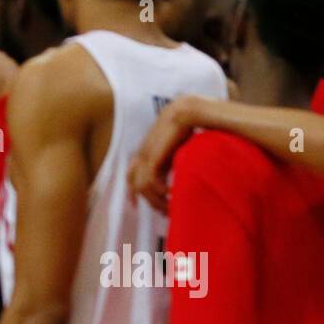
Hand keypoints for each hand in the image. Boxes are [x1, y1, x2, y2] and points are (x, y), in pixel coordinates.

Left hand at [129, 96, 201, 211]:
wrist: (190, 110)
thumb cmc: (191, 126)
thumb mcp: (180, 146)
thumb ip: (175, 158)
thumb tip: (184, 172)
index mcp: (149, 148)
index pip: (132, 172)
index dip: (133, 190)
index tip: (138, 205)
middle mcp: (144, 151)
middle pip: (134, 182)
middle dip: (147, 201)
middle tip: (164, 213)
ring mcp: (146, 153)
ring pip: (142, 185)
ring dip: (156, 200)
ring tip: (171, 207)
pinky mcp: (153, 155)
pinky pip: (150, 181)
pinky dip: (160, 192)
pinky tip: (172, 194)